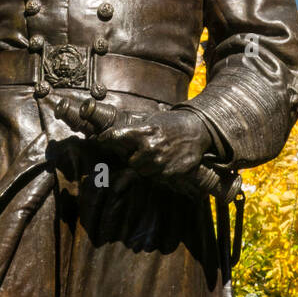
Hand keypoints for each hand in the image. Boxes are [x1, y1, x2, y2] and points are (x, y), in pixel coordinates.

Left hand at [93, 108, 209, 180]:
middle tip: (140, 151)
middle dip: (133, 157)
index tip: (99, 139)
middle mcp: (150, 148)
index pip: (116, 136)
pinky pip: (157, 177)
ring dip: (146, 166)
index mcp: (144, 132)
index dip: (106, 138)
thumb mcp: (152, 120)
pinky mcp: (172, 173)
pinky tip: (166, 160)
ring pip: (143, 172)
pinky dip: (159, 171)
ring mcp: (161, 162)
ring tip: (155, 155)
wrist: (198, 129)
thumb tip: (110, 134)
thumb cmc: (172, 123)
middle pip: (130, 161)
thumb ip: (133, 129)